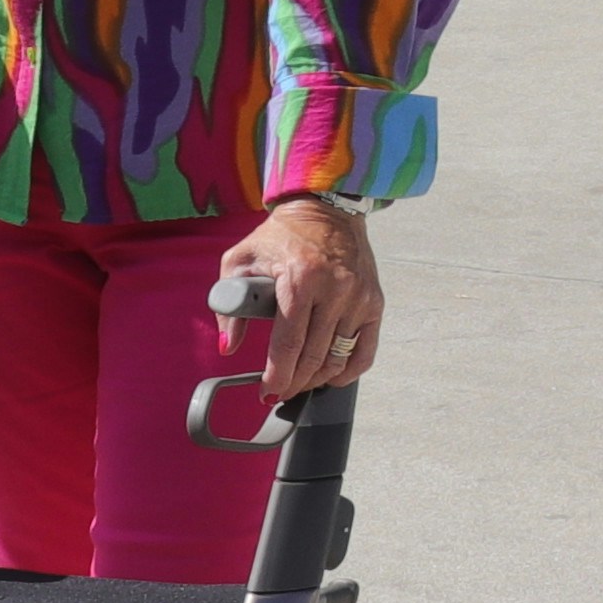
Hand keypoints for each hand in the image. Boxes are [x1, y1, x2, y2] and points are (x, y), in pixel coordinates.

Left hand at [218, 196, 382, 396]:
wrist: (327, 210)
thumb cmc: (281, 236)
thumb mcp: (241, 260)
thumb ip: (228, 304)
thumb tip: (228, 347)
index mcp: (300, 278)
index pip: (288, 344)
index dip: (276, 375)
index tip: (266, 391)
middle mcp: (334, 289)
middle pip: (313, 357)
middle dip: (293, 383)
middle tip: (278, 392)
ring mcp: (358, 297)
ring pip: (337, 359)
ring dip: (316, 380)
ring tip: (299, 383)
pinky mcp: (374, 302)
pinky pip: (364, 351)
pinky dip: (347, 371)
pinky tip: (330, 376)